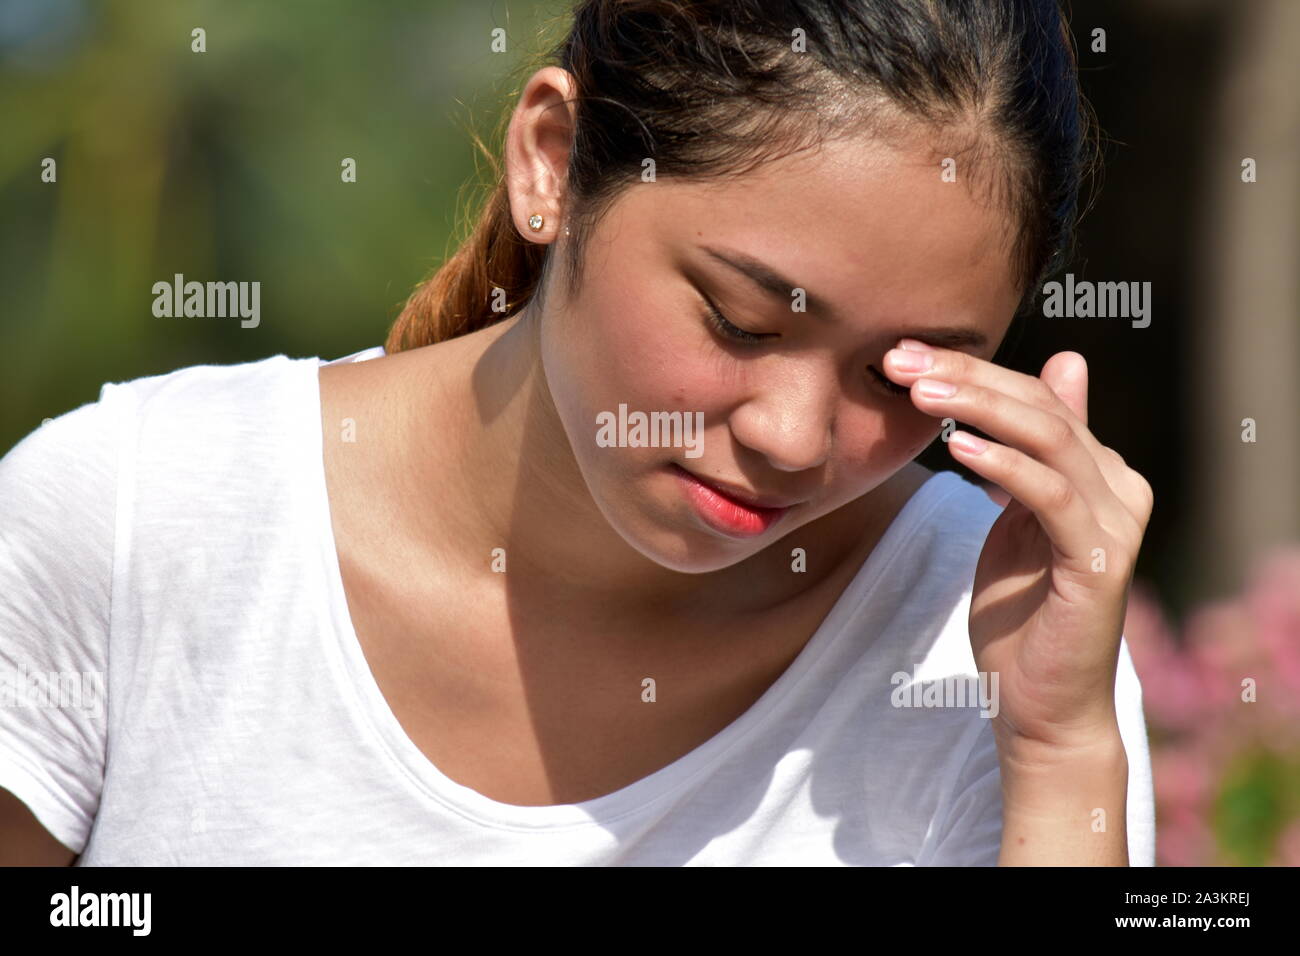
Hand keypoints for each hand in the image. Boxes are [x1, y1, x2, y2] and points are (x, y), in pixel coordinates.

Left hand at [883, 339, 1154, 756]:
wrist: (1040, 704)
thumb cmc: (1021, 615)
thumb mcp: (1014, 520)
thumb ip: (1028, 452)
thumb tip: (1063, 362)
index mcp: (1098, 471)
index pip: (1035, 398)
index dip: (971, 370)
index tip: (902, 353)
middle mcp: (1119, 486)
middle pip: (1041, 407)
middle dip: (966, 377)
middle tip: (900, 359)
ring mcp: (1116, 522)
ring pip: (1049, 439)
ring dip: (979, 407)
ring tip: (918, 392)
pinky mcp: (1101, 561)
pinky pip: (1050, 496)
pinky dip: (1004, 465)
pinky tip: (957, 448)